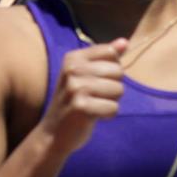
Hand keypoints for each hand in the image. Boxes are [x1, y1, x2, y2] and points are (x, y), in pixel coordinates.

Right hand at [40, 39, 127, 154]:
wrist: (52, 134)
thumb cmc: (73, 103)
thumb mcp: (85, 76)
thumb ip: (106, 58)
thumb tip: (124, 42)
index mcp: (73, 58)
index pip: (111, 52)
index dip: (112, 70)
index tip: (97, 81)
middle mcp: (72, 70)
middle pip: (118, 71)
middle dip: (112, 87)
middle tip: (94, 98)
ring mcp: (75, 88)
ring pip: (118, 89)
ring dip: (110, 102)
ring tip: (93, 107)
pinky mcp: (81, 107)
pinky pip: (114, 107)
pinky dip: (107, 115)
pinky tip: (92, 117)